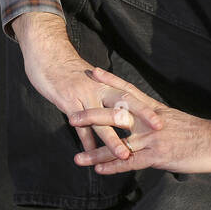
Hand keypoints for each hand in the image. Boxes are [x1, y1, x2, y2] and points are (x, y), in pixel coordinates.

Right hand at [22, 46, 164, 160]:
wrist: (47, 55)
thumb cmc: (68, 69)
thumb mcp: (89, 81)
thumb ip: (103, 95)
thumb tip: (117, 111)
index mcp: (106, 84)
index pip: (131, 95)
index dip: (147, 107)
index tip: (163, 119)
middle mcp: (98, 88)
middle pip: (124, 102)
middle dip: (141, 116)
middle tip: (158, 129)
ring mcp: (83, 94)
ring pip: (102, 119)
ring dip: (113, 139)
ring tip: (124, 155)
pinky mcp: (68, 101)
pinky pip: (79, 124)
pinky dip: (86, 140)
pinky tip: (91, 154)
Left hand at [68, 67, 210, 173]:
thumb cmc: (198, 132)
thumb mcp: (174, 120)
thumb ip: (155, 120)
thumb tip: (143, 120)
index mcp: (154, 110)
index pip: (128, 91)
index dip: (110, 82)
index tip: (92, 72)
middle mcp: (150, 121)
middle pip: (116, 114)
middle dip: (92, 116)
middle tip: (71, 117)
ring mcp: (153, 138)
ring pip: (119, 143)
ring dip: (97, 152)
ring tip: (77, 158)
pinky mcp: (159, 155)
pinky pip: (132, 162)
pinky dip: (114, 167)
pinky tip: (100, 172)